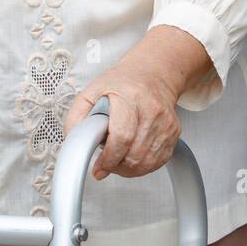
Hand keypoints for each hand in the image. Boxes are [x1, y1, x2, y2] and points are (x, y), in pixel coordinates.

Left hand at [64, 25, 210, 179]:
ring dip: (128, 169)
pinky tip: (132, 158)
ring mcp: (165, 123)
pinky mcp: (173, 133)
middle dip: (115, 166)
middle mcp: (151, 110)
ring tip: (117, 160)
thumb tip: (72, 141)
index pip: (122, 136)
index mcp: (129, 97)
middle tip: (105, 164)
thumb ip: (77, 117)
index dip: (109, 158)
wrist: (152, 76)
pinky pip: (158, 161)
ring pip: (146, 162)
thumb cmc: (121, 84)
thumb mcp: (91, 93)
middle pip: (134, 154)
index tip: (98, 167)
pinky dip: (142, 167)